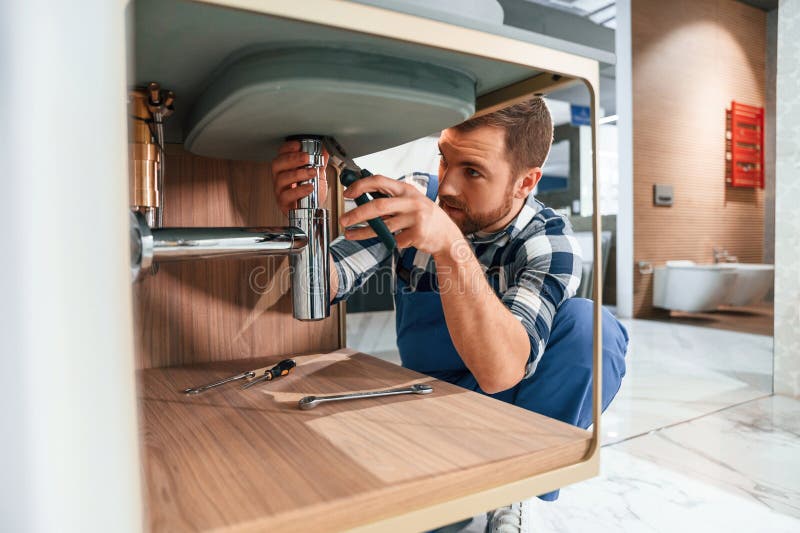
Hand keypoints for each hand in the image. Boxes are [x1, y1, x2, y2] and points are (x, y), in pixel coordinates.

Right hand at [271, 141, 328, 215]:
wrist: (311, 211)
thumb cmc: (309, 193)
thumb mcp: (317, 175)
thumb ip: (320, 162)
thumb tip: (325, 150)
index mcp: (286, 168)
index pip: (281, 154)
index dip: (288, 148)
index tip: (298, 145)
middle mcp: (280, 177)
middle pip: (277, 164)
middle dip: (292, 158)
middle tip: (306, 157)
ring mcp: (280, 190)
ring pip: (282, 179)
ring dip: (298, 174)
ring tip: (312, 172)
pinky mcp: (283, 203)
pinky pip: (287, 196)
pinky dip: (299, 190)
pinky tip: (309, 187)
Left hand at [339, 175, 460, 255]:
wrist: (447, 236)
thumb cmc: (425, 217)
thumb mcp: (410, 201)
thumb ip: (390, 199)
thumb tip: (361, 196)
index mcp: (407, 190)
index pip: (379, 181)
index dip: (360, 186)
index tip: (347, 194)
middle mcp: (412, 202)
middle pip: (378, 206)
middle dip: (356, 214)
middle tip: (343, 220)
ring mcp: (415, 218)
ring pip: (382, 227)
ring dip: (362, 233)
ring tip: (350, 234)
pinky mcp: (417, 234)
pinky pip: (394, 240)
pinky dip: (390, 242)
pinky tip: (396, 240)